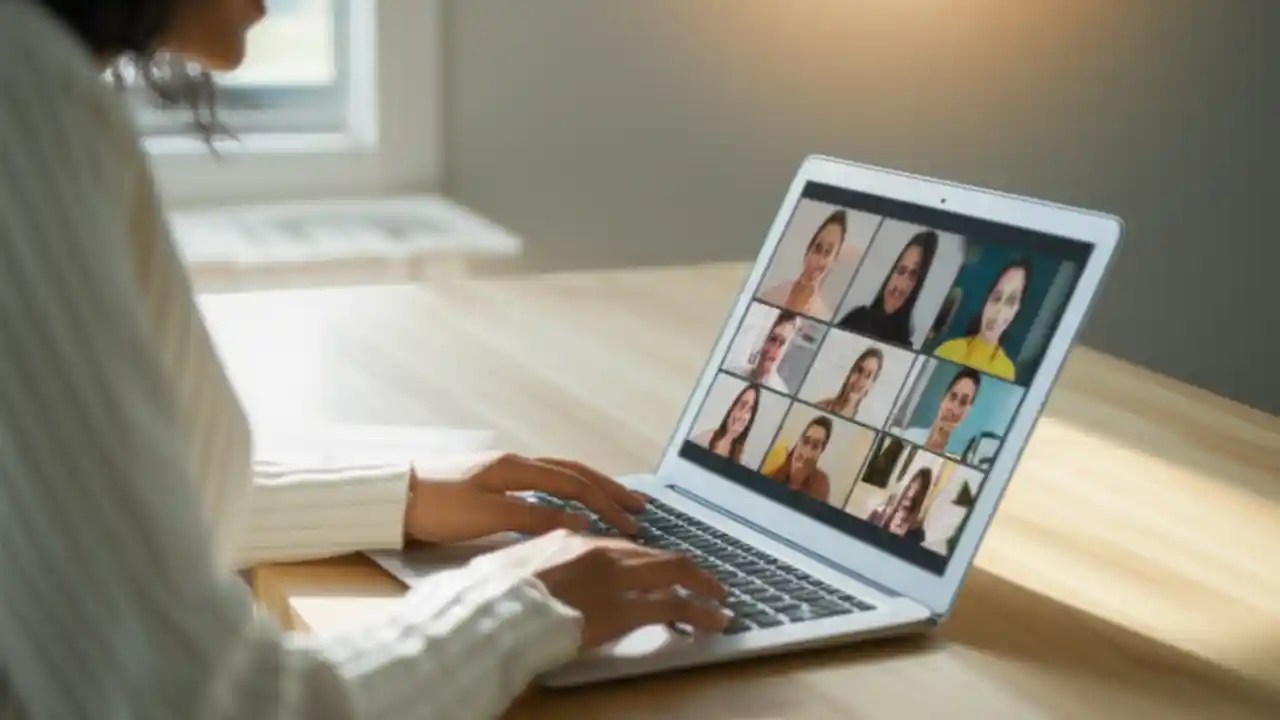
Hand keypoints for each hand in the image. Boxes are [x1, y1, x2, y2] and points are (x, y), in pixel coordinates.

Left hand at [404, 452, 646, 543]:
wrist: (391, 499)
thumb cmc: (435, 508)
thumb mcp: (485, 516)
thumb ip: (532, 517)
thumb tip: (579, 520)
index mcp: (516, 468)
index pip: (574, 485)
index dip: (605, 505)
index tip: (631, 524)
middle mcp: (516, 463)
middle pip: (574, 473)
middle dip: (610, 490)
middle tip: (641, 507)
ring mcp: (505, 470)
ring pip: (561, 474)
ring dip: (593, 487)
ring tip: (618, 499)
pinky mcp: (493, 481)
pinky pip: (545, 481)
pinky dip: (570, 490)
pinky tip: (575, 501)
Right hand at [475, 530, 730, 647]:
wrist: (497, 611)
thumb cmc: (494, 594)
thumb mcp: (511, 566)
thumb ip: (535, 562)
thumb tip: (534, 565)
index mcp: (573, 540)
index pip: (622, 546)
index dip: (646, 559)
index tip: (657, 568)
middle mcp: (602, 552)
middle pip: (657, 555)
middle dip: (687, 570)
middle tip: (706, 581)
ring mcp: (616, 578)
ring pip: (675, 575)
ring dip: (702, 588)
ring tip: (720, 601)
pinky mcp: (626, 609)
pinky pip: (674, 607)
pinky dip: (700, 613)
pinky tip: (714, 622)